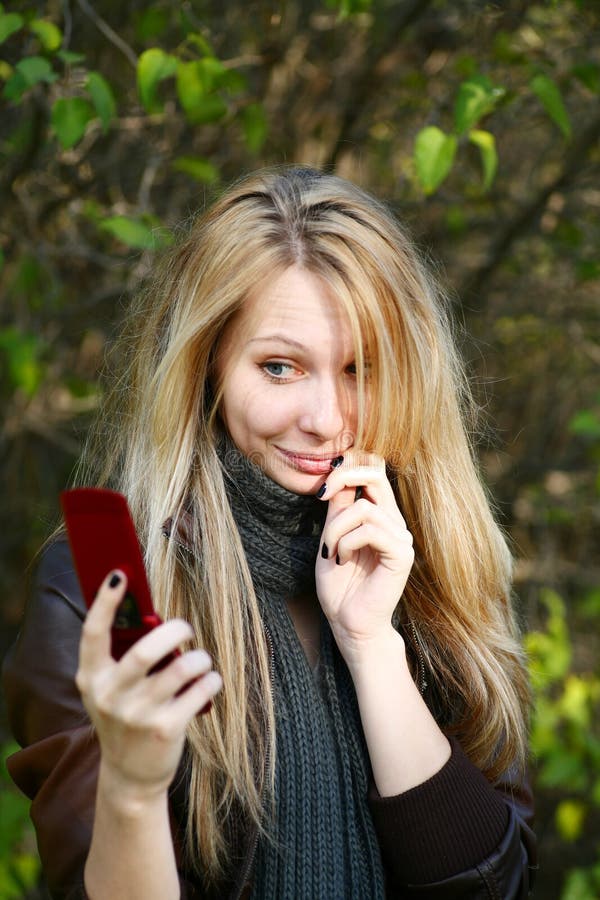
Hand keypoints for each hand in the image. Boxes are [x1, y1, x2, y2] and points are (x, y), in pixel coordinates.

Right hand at [76, 570, 221, 800]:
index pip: (93, 633)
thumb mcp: (113, 689)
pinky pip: (200, 689)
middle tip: (185, 628)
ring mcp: (138, 715)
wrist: (129, 776)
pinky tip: (208, 682)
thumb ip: (124, 657)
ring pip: (181, 668)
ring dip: (199, 658)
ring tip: (200, 662)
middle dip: (174, 630)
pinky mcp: (165, 730)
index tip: (119, 574)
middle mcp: (110, 696)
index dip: (105, 602)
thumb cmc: (127, 716)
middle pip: (145, 650)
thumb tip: (153, 616)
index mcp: (92, 678)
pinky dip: (210, 680)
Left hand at [315, 452, 413, 666]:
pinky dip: (347, 542)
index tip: (321, 488)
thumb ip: (336, 510)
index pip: (373, 470)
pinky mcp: (402, 554)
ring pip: (364, 507)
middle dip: (344, 476)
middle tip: (321, 495)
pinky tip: (342, 560)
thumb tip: (334, 477)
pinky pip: (371, 530)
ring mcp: (401, 537)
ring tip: (331, 552)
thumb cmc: (339, 587)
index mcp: (379, 515)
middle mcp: (393, 522)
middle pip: (376, 473)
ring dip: (336, 528)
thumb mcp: (330, 539)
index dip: (347, 466)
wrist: (349, 625)